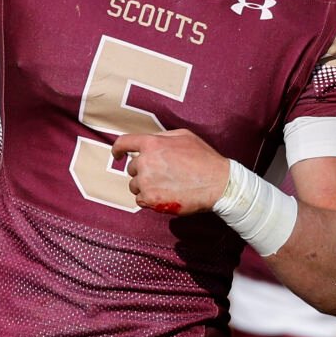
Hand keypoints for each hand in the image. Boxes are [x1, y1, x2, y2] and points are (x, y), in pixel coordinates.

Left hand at [111, 130, 231, 214]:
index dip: (118, 149)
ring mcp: (146, 181)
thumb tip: (149, 141)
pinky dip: (149, 200)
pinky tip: (164, 196)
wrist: (218, 184)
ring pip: (134, 185)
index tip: (117, 155)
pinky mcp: (151, 199)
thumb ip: (161, 137)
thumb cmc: (204, 159)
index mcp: (152, 143)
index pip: (123, 143)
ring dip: (145, 186)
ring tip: (166, 186)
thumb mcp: (184, 136)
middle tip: (163, 175)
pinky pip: (140, 200)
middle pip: (132, 168)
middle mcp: (145, 161)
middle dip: (143, 171)